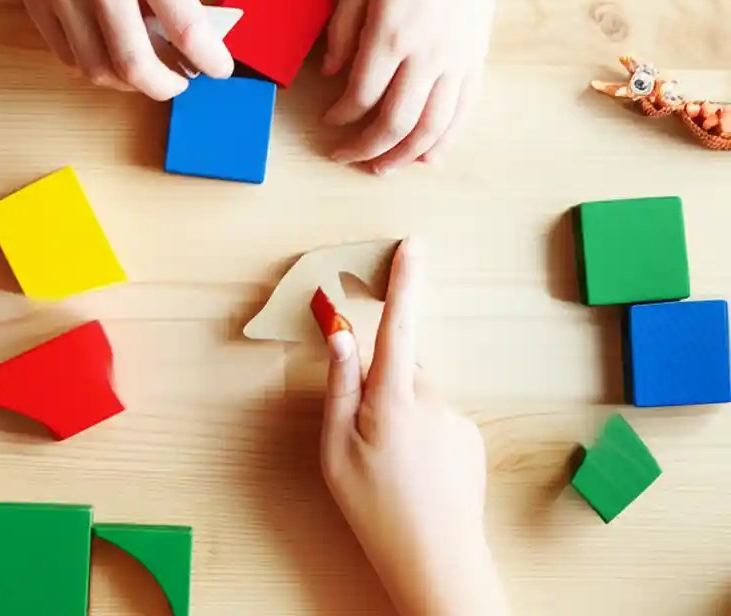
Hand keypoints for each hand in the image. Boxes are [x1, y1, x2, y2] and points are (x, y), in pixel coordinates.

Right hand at [2, 0, 233, 99]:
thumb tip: (185, 32)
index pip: (186, 28)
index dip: (210, 59)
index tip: (219, 68)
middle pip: (136, 67)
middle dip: (164, 86)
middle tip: (178, 82)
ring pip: (97, 70)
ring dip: (127, 82)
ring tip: (144, 71)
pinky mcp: (36, 2)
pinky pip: (67, 56)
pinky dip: (93, 66)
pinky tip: (108, 54)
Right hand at [320, 239, 506, 615]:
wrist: (436, 560)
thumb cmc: (375, 509)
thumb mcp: (336, 450)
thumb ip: (338, 387)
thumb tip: (340, 338)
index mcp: (393, 400)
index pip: (398, 326)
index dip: (404, 284)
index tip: (411, 248)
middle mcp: (432, 400)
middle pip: (401, 367)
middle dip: (381, 385)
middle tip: (363, 435)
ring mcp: (457, 419)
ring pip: (418, 396)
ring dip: (400, 415)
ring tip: (390, 466)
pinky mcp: (472, 438)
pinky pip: (438, 419)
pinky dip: (421, 435)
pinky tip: (414, 473)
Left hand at [322, 0, 529, 172]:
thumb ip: (342, 31)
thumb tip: (331, 74)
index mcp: (391, 35)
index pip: (360, 96)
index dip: (340, 117)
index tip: (328, 120)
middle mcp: (426, 55)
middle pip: (395, 123)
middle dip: (365, 149)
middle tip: (346, 156)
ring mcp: (457, 60)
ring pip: (431, 128)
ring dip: (403, 156)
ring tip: (382, 167)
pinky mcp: (477, 59)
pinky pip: (463, 112)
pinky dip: (445, 141)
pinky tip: (428, 156)